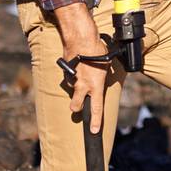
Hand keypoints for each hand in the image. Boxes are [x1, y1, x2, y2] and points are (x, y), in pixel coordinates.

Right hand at [55, 3, 109, 133]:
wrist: (81, 39)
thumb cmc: (96, 50)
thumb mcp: (105, 64)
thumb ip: (101, 75)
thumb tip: (99, 78)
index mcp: (96, 86)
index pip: (96, 108)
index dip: (95, 121)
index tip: (94, 131)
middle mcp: (83, 86)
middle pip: (76, 106)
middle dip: (76, 107)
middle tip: (78, 105)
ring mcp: (72, 80)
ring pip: (72, 89)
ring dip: (75, 85)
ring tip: (82, 72)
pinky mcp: (65, 73)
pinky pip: (69, 77)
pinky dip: (73, 73)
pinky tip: (77, 64)